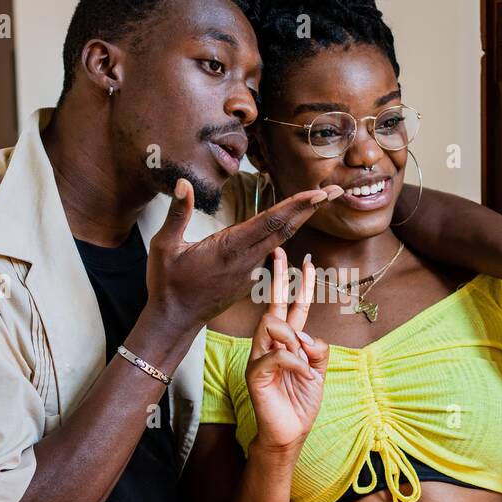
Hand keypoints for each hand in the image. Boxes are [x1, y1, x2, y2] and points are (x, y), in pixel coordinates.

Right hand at [146, 178, 343, 335]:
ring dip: (301, 218)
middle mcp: (247, 259)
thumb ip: (177, 213)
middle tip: (337, 191)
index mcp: (230, 248)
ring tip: (320, 200)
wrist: (175, 320)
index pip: (272, 222)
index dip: (297, 205)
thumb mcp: (164, 246)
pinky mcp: (249, 277)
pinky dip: (285, 232)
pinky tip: (293, 221)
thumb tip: (182, 182)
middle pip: (286, 229)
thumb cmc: (167, 284)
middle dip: (312, 208)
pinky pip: (271, 250)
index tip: (320, 193)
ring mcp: (250, 270)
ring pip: (281, 240)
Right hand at [245, 248, 328, 450]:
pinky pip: (276, 355)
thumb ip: (317, 350)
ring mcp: (259, 358)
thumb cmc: (301, 402)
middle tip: (281, 254)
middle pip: (273, 306)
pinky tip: (306, 376)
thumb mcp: (319, 371)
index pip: (291, 308)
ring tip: (305, 362)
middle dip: (279, 279)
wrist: (290, 433)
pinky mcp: (255, 375)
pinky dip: (296, 363)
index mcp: (286, 343)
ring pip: (272, 325)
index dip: (298, 286)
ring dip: (294, 339)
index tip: (305, 264)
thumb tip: (306, 336)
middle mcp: (269, 346)